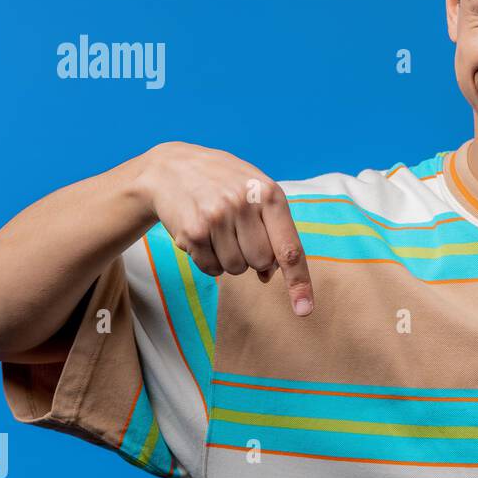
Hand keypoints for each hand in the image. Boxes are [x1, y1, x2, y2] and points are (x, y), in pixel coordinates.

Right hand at [135, 142, 313, 315]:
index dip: (299, 282)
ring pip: (235, 268)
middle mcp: (244, 204)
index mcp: (270, 194)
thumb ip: (272, 230)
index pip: (289, 248)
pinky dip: (207, 260)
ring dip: (228, 258)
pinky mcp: (192, 231)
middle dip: (253, 257)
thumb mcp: (256, 193)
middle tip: (238, 232)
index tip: (305, 309)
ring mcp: (217, 217)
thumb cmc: (224, 183)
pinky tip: (201, 234)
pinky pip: (210, 269)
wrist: (172, 167)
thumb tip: (269, 275)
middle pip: (261, 263)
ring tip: (218, 230)